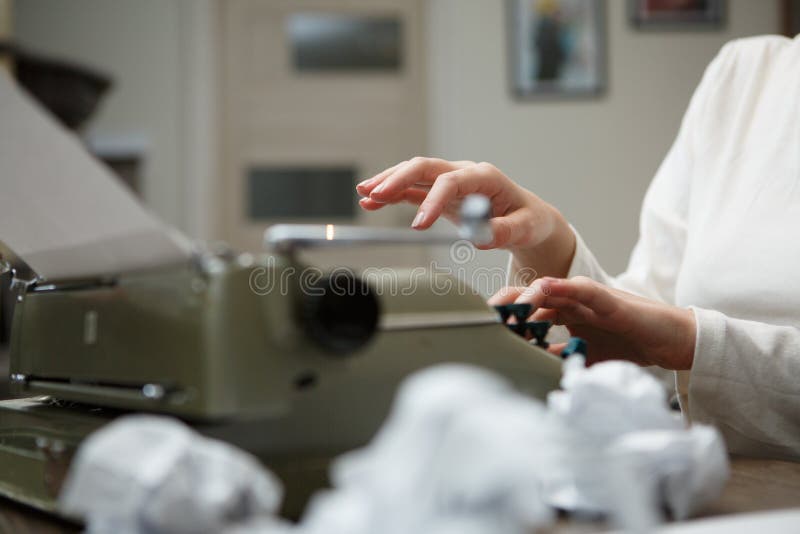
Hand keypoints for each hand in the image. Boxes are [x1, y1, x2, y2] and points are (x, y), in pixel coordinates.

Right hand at [357, 157, 575, 276]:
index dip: (432, 200)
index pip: (450, 181)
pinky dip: (392, 195)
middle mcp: (463, 173)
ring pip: (414, 174)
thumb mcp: (524, 229)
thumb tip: (480, 236)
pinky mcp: (441, 193)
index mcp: (484, 177)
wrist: (527, 218)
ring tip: (363, 195)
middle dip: (397, 178)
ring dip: (388, 182)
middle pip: (424, 167)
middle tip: (374, 194)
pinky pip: (413, 190)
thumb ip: (504, 232)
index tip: (418, 226)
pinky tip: (371, 202)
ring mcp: (450, 181)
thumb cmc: (528, 221)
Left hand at [488, 276, 696, 369]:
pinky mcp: (608, 300)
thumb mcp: (584, 359)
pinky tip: (544, 287)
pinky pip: (583, 290)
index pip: (525, 314)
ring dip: (525, 297)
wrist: (670, 343)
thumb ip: (558, 360)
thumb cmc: (628, 348)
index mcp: (562, 316)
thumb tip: (528, 371)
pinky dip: (564, 287)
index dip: (503, 320)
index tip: (480, 330)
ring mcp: (587, 299)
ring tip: (505, 305)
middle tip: (483, 318)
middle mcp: (570, 303)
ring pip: (550, 291)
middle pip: (528, 299)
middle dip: (504, 307)